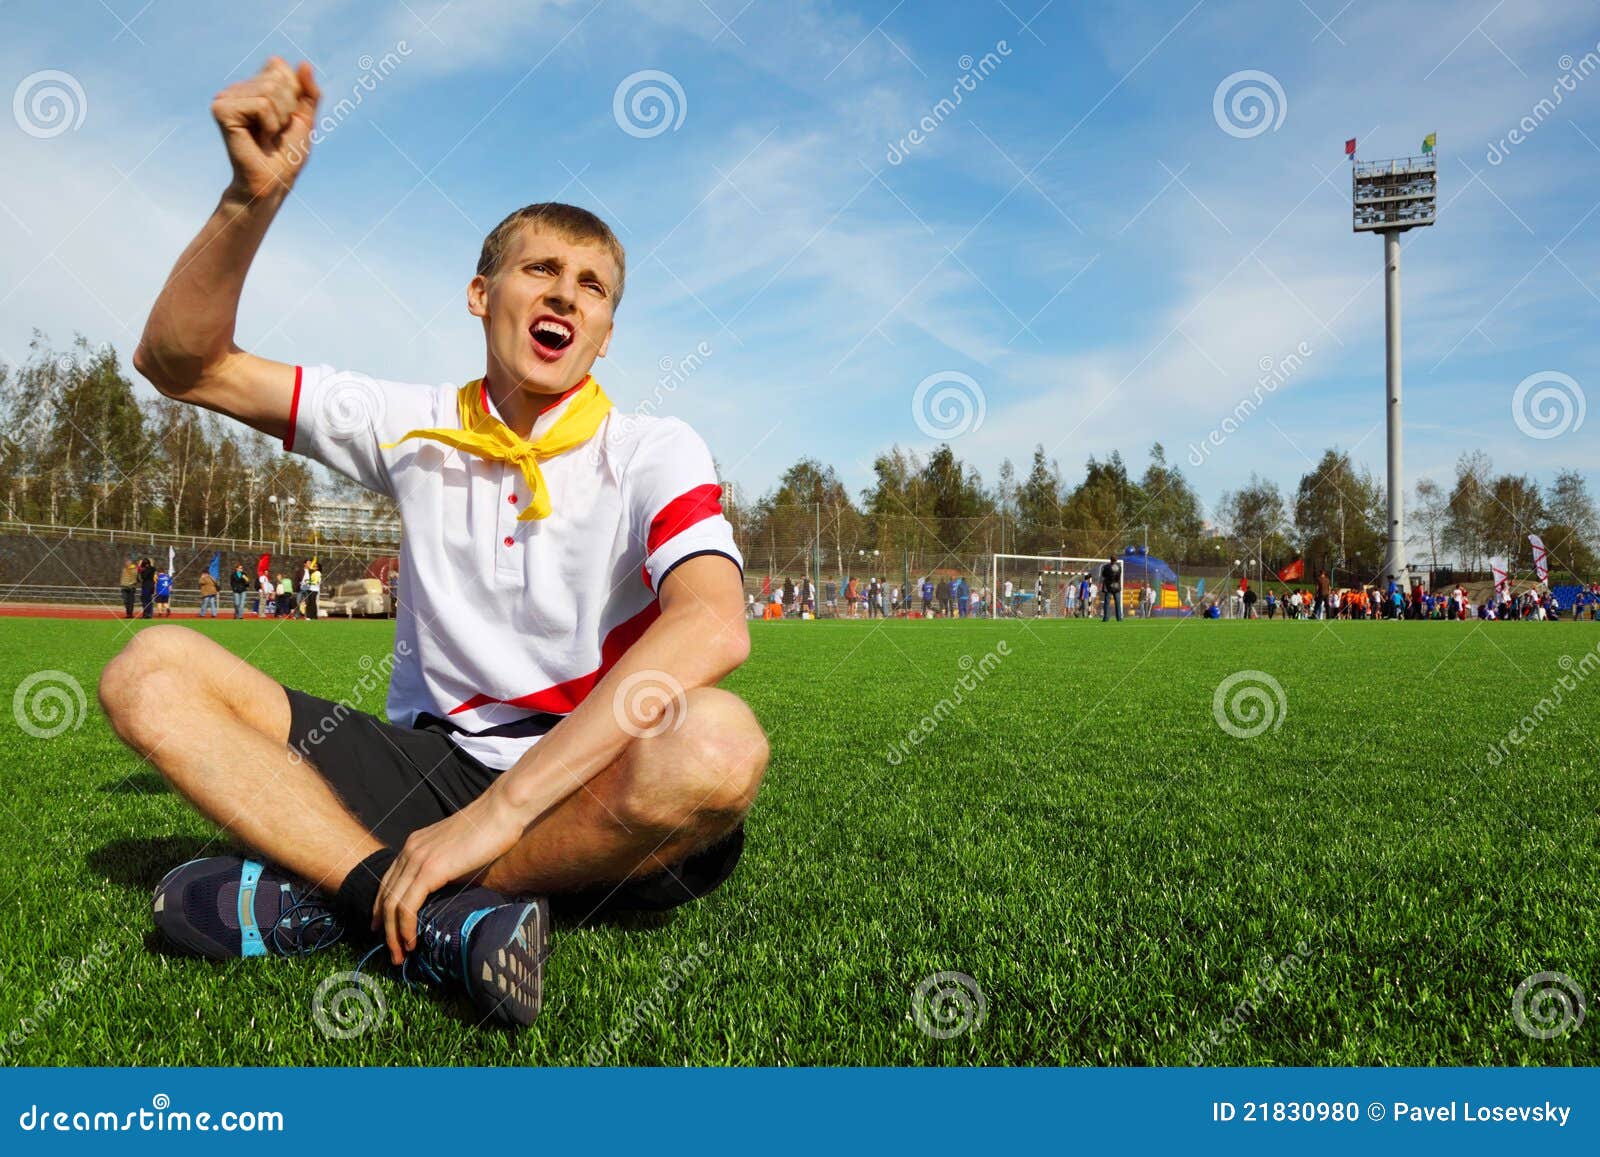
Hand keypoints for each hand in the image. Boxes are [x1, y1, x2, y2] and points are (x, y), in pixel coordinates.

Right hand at [212, 57, 320, 201]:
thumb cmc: (287, 155)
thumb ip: (309, 92)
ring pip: (270, 90)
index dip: (294, 97)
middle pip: (277, 78)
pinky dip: (269, 124)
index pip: (280, 68)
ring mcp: (225, 97)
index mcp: (252, 87)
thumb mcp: (305, 119)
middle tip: (275, 132)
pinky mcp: (221, 109)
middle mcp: (236, 89)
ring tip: (267, 136)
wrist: (273, 182)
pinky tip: (259, 139)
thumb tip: (304, 63)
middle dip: (287, 109)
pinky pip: (261, 105)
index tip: (284, 121)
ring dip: (279, 119)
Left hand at [373, 790, 527, 965]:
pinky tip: (412, 942)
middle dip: (385, 928)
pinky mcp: (430, 869)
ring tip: (401, 956)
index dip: (383, 909)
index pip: (389, 882)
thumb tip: (454, 889)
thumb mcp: (462, 849)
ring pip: (392, 905)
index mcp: (415, 844)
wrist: (502, 809)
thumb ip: (450, 866)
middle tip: (393, 952)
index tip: (385, 930)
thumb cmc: (493, 828)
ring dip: (393, 935)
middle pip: (385, 895)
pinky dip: (405, 927)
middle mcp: (410, 850)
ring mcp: (418, 859)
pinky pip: (407, 905)